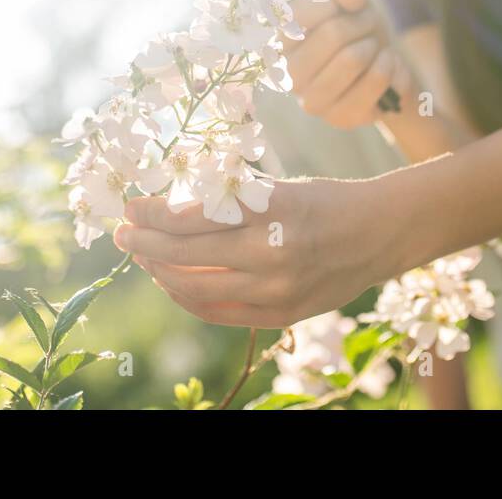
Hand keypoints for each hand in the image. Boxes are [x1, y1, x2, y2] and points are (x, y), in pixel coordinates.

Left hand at [113, 177, 392, 328]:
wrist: (378, 235)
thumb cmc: (324, 202)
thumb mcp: (279, 187)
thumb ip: (230, 199)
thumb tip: (168, 206)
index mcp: (270, 210)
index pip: (192, 216)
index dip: (153, 213)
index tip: (132, 206)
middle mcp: (272, 253)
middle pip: (186, 253)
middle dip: (145, 242)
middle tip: (124, 231)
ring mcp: (277, 290)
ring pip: (196, 286)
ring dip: (160, 271)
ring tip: (142, 256)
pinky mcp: (281, 315)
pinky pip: (219, 312)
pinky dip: (188, 297)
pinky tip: (170, 282)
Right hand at [286, 0, 414, 130]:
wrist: (382, 71)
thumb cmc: (358, 31)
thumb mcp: (354, 2)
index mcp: (279, 44)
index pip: (295, 16)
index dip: (328, 3)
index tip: (344, 4)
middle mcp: (288, 75)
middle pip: (333, 34)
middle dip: (362, 22)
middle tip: (368, 25)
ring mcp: (312, 101)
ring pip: (353, 58)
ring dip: (375, 44)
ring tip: (375, 46)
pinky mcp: (340, 118)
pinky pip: (376, 79)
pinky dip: (390, 64)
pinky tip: (386, 64)